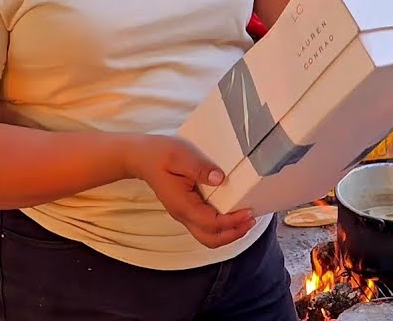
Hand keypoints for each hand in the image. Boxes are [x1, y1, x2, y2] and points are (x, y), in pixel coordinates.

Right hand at [125, 135, 256, 248]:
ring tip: (246, 220)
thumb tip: (219, 178)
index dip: (232, 221)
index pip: (211, 223)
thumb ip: (199, 168)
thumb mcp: (180, 155)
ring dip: (229, 232)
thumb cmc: (159, 154)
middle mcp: (183, 214)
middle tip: (251, 220)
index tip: (248, 212)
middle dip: (233, 233)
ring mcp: (184, 214)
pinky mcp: (187, 209)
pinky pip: (206, 226)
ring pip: (208, 236)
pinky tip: (233, 213)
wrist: (140, 157)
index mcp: (182, 205)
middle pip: (210, 238)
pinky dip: (222, 225)